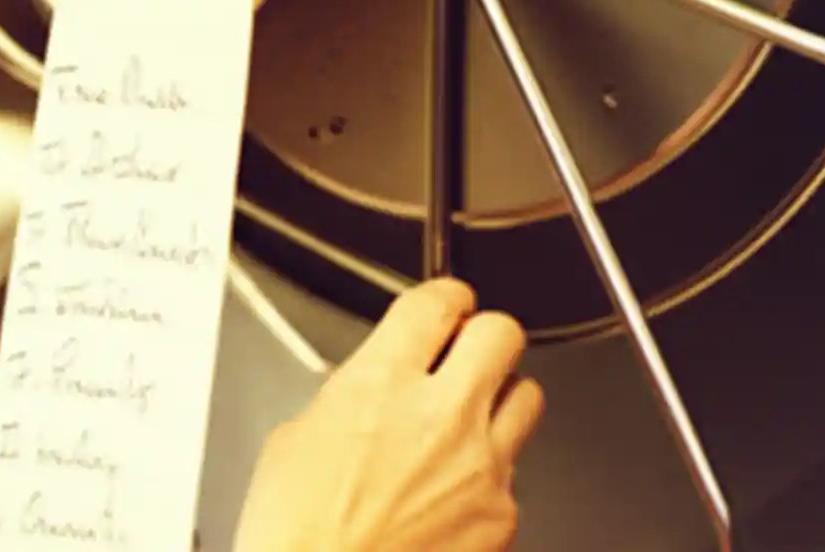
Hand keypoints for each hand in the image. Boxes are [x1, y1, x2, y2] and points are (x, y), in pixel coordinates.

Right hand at [234, 278, 543, 551]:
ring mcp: (481, 466)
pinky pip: (514, 471)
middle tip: (466, 349)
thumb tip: (374, 386)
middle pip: (501, 333)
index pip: (438, 301)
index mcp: (379, 384)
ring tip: (468, 417)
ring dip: (498, 396)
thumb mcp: (297, 439)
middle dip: (482, 335)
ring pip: (527, 395)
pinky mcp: (502, 514)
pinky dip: (489, 472)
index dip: (444, 296)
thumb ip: (351, 395)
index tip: (446, 304)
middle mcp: (440, 416)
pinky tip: (453, 489)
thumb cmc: (297, 534)